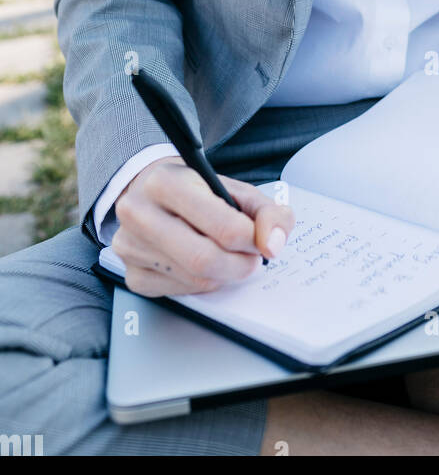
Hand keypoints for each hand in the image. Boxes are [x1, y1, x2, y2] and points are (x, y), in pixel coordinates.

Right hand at [111, 156, 294, 297]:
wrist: (153, 193)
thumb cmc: (198, 191)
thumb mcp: (237, 190)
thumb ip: (267, 212)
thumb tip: (272, 244)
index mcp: (165, 182)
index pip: (222, 226)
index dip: (252, 239)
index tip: (261, 239)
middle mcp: (138, 213)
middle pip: (204, 259)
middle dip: (239, 265)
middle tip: (250, 258)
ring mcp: (130, 247)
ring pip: (195, 279)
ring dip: (224, 274)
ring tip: (228, 256)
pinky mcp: (132, 275)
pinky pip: (180, 292)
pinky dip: (202, 283)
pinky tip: (202, 264)